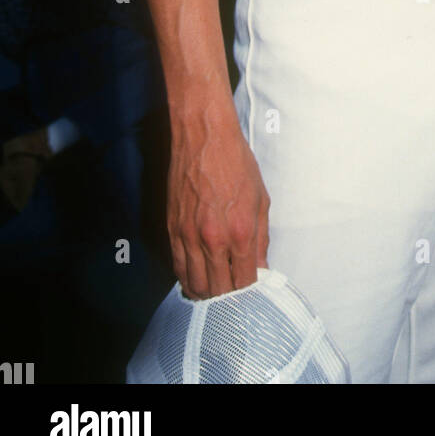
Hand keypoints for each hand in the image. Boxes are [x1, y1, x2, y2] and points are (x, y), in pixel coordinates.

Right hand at [167, 109, 269, 299]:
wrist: (204, 136)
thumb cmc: (236, 163)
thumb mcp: (261, 199)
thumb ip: (261, 239)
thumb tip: (261, 269)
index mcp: (239, 232)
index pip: (243, 282)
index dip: (249, 293)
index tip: (253, 293)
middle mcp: (212, 239)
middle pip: (217, 290)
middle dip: (228, 299)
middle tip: (235, 297)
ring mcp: (188, 236)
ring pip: (194, 284)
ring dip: (206, 294)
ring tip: (217, 293)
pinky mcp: (172, 230)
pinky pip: (178, 267)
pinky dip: (187, 279)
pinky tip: (197, 280)